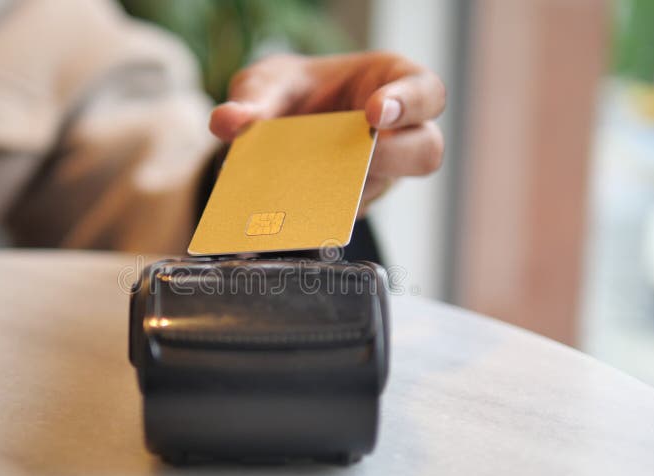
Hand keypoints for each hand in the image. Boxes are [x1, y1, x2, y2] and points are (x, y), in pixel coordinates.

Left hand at [209, 52, 445, 214]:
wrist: (277, 124)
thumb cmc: (290, 91)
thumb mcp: (269, 82)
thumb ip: (253, 96)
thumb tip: (227, 122)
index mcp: (392, 84)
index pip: (426, 93)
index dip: (410, 104)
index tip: (376, 113)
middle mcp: (396, 134)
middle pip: (425, 152)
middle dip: (394, 158)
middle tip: (358, 160)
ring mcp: (378, 174)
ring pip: (382, 189)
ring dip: (345, 191)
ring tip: (303, 190)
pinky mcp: (351, 203)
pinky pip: (345, 214)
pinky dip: (316, 213)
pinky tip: (283, 211)